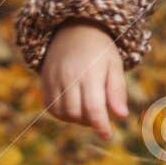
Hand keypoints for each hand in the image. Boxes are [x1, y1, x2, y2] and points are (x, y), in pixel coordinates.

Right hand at [39, 21, 129, 142]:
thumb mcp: (115, 65)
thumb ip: (117, 91)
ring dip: (75, 118)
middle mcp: (69, 76)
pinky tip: (73, 105)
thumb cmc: (101, 50)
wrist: (75, 28)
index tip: (107, 136)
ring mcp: (54, 78)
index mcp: (91, 73)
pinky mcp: (44, 80)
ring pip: (62, 113)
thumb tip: (121, 116)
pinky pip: (50, 107)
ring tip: (86, 108)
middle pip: (76, 113)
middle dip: (89, 121)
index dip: (100, 126)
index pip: (93, 108)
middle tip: (99, 115)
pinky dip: (62, 113)